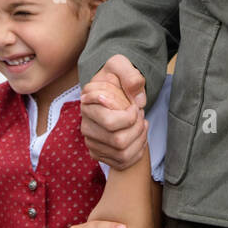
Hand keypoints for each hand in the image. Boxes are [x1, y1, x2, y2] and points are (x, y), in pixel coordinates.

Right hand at [81, 55, 148, 170]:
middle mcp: (85, 125)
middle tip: (141, 116)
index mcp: (88, 104)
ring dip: (139, 139)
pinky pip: (122, 161)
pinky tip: (139, 136)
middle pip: (118, 140)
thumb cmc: (117, 78)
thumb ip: (130, 76)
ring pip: (122, 153)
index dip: (130, 117)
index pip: (111, 123)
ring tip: (142, 125)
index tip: (135, 106)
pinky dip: (137, 151)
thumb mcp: (121, 65)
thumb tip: (137, 98)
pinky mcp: (99, 153)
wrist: (113, 89)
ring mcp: (91, 141)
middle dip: (137, 129)